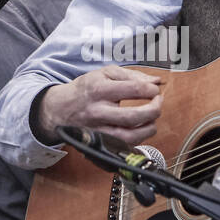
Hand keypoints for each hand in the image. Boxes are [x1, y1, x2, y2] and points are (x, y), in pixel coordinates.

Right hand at [37, 65, 163, 147]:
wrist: (62, 108)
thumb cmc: (86, 89)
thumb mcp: (105, 73)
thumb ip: (133, 75)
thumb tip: (156, 82)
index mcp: (100, 90)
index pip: (134, 89)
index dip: (151, 90)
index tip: (154, 90)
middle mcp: (99, 111)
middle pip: (133, 116)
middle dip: (154, 110)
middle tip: (157, 103)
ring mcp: (99, 130)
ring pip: (130, 136)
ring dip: (149, 128)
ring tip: (152, 119)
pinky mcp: (101, 142)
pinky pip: (124, 145)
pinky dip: (138, 138)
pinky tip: (140, 129)